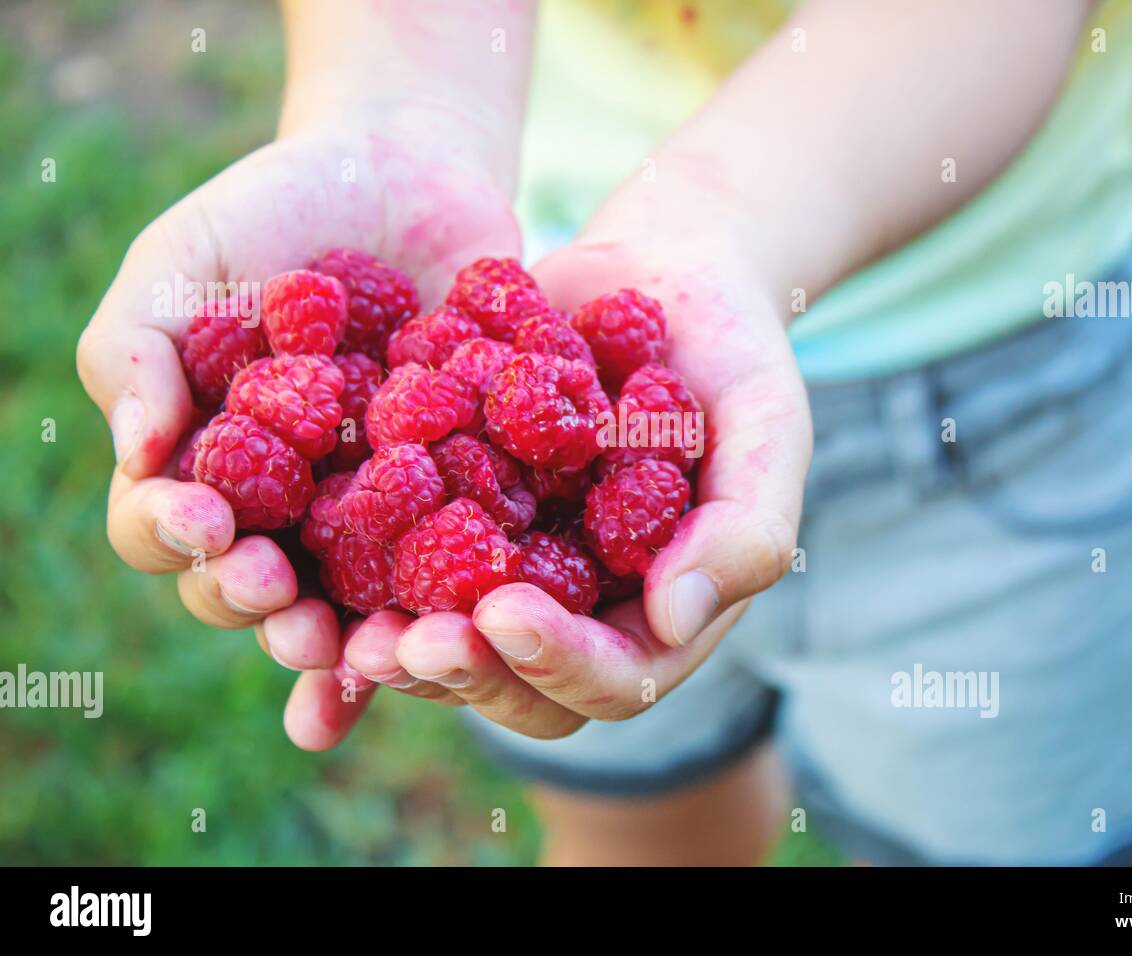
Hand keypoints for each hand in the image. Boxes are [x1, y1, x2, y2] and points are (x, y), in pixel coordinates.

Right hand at [76, 106, 523, 748]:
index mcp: (203, 462)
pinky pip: (456, 561)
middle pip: (254, 586)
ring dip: (352, 637)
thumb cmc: (274, 212)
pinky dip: (454, 602)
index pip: (163, 525)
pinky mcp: (460, 497)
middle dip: (260, 604)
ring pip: (352, 598)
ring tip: (361, 646)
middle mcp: (285, 505)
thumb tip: (137, 457)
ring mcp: (373, 509)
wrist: (407, 172)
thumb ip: (138, 350)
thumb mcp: (182, 262)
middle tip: (280, 600)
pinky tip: (455, 628)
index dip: (172, 536)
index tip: (202, 519)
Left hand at [333, 231, 812, 740]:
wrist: (662, 274)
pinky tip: (302, 551)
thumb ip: (746, 529)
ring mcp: (510, 560)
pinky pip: (396, 553)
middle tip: (401, 643)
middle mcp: (577, 604)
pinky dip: (352, 567)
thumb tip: (674, 619)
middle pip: (516, 678)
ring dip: (394, 642)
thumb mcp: (767, 430)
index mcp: (657, 611)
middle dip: (461, 669)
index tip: (507, 614)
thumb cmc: (734, 354)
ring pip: (446, 632)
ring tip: (341, 628)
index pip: (616, 677)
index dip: (562, 663)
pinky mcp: (450, 508)